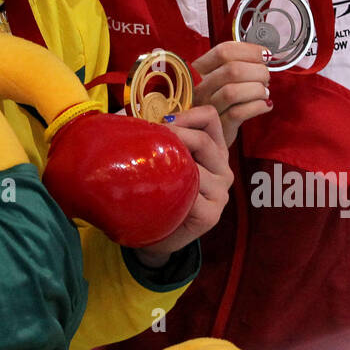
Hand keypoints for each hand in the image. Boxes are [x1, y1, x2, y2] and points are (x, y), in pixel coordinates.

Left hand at [131, 105, 233, 266]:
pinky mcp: (212, 215)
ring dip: (171, 164)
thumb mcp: (165, 160)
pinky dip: (174, 189)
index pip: (211, 118)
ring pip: (197, 166)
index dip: (188, 114)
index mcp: (215, 152)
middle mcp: (224, 170)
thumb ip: (162, 138)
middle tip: (149, 142)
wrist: (155, 236)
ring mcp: (221, 194)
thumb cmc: (158, 192)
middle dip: (174, 135)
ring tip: (152, 170)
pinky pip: (193, 193)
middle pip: (203, 140)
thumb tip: (125, 113)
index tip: (163, 122)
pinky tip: (161, 193)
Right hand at [192, 42, 270, 146]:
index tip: (265, 54)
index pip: (224, 51)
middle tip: (266, 78)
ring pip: (233, 91)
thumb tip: (264, 55)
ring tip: (264, 92)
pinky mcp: (219, 126)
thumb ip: (236, 64)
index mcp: (198, 70)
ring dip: (257, 89)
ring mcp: (207, 107)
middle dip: (258, 71)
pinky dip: (258, 106)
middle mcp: (199, 87)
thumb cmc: (218, 102)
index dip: (250, 50)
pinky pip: (240, 112)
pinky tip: (265, 105)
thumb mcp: (219, 79)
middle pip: (232, 69)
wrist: (207, 134)